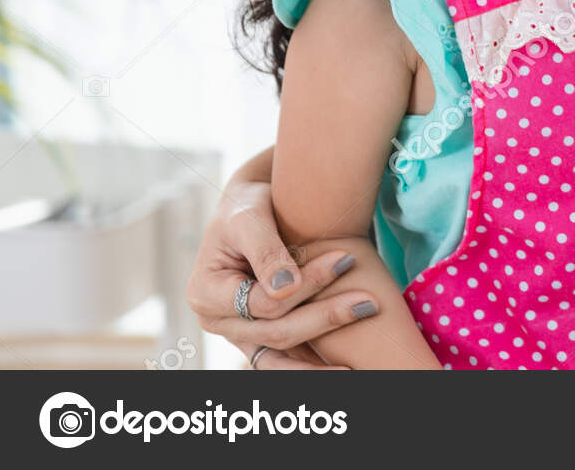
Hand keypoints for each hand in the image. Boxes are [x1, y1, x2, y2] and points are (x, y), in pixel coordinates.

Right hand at [186, 162, 376, 368]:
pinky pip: (286, 360)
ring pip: (280, 357)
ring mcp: (240, 333)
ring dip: (320, 363)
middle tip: (368, 302)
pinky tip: (345, 368)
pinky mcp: (262, 336)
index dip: (306, 284)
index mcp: (207, 293)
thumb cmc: (248, 206)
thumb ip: (266, 252)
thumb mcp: (250, 217)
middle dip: (325, 317)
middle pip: (276, 332)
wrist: (254, 208)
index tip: (346, 258)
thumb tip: (284, 289)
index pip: (262, 302)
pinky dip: (313, 366)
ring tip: (358, 366)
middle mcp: (219, 321)